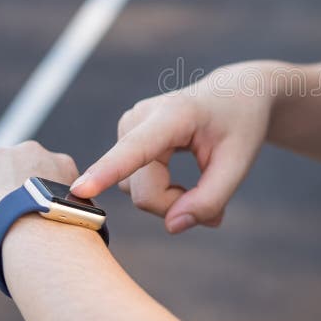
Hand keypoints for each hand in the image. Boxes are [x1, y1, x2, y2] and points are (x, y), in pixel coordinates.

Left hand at [0, 141, 79, 275]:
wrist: (34, 227)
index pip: (32, 192)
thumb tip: (27, 243)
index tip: (14, 250)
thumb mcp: (57, 224)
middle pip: (3, 193)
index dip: (19, 222)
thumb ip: (43, 222)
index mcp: (59, 165)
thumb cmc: (54, 238)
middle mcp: (30, 154)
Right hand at [70, 61, 279, 233]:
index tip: (80, 189)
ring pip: (137, 192)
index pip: (137, 149)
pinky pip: (136, 186)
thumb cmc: (240, 125)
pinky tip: (184, 181)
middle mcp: (139, 117)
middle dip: (177, 205)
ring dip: (171, 199)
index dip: (108, 171)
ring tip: (202, 181)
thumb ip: (210, 199)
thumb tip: (172, 227)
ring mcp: (128, 128)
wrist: (235, 94)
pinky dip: (162, 192)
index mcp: (173, 115)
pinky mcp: (125, 139)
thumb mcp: (239, 164)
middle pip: (143, 191)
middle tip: (216, 205)